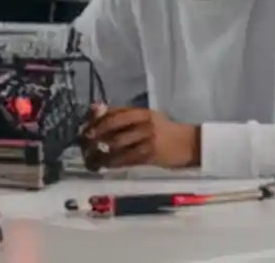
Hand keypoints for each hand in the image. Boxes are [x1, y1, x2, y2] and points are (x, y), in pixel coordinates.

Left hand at [82, 106, 199, 169]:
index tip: (84, 128)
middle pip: (112, 125)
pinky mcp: (150, 154)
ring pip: (117, 144)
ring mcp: (147, 138)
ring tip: (91, 158)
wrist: (189, 144)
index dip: (96, 120)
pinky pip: (126, 158)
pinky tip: (104, 165)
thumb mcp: (146, 118)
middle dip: (95, 135)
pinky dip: (112, 162)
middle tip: (85, 143)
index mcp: (141, 112)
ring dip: (100, 152)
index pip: (114, 112)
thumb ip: (122, 115)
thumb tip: (95, 108)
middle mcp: (143, 122)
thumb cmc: (164, 131)